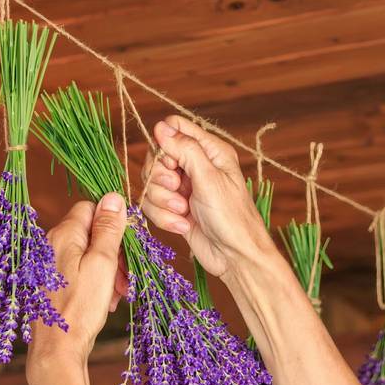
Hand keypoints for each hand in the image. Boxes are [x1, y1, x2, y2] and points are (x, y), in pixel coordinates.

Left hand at [26, 193, 128, 384]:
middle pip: (91, 231)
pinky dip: (96, 280)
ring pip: (88, 252)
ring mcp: (50, 264)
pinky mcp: (53, 281)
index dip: (112, 223)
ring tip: (117, 292)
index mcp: (63, 234)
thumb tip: (113, 196)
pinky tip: (105, 300)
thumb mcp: (103, 263)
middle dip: (114, 251)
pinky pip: (80, 270)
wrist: (57, 349)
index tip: (127, 245)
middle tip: (126, 276)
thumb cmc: (81, 306)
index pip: (91, 207)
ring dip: (108, 268)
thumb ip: (108, 229)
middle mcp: (52, 244)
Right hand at [140, 115, 273, 278]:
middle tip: (179, 191)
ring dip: (163, 201)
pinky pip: (152, 205)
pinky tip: (183, 226)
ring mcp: (183, 188)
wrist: (234, 257)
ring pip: (150, 183)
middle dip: (161, 179)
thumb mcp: (209, 178)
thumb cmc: (231, 217)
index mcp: (209, 150)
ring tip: (183, 212)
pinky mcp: (174, 209)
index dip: (165, 144)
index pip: (174, 128)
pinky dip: (164, 217)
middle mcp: (194, 165)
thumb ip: (185, 149)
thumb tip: (161, 127)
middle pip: (156, 157)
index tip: (172, 163)